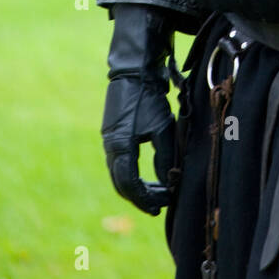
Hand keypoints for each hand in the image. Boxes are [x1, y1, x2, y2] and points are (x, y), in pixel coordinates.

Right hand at [101, 3, 175, 215]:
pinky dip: (131, 175)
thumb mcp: (163, 127)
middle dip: (140, 197)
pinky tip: (146, 176)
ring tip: (156, 193)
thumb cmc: (149, 97)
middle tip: (159, 205)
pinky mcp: (112, 134)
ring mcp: (109, 140)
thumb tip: (170, 182)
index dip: (145, 199)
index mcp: (121, 147)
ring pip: (118, 175)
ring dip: (136, 187)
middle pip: (121, 184)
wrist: (132, 71)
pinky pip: (119, 163)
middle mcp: (110, 146)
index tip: (160, 207)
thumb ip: (165, 157)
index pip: (130, 185)